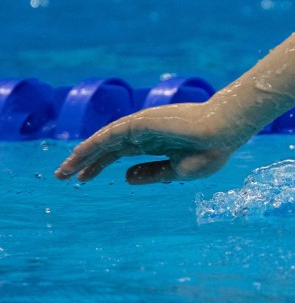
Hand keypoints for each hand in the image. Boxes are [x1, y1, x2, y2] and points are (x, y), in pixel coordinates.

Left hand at [55, 103, 244, 183]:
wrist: (224, 133)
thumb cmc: (210, 151)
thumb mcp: (178, 171)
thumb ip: (151, 173)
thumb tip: (124, 178)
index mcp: (155, 145)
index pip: (119, 155)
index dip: (100, 166)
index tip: (84, 179)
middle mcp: (144, 134)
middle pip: (107, 149)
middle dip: (85, 162)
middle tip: (63, 176)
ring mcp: (141, 127)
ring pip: (104, 142)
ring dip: (82, 155)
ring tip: (63, 170)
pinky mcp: (140, 123)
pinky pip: (110, 134)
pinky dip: (93, 144)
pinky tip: (79, 155)